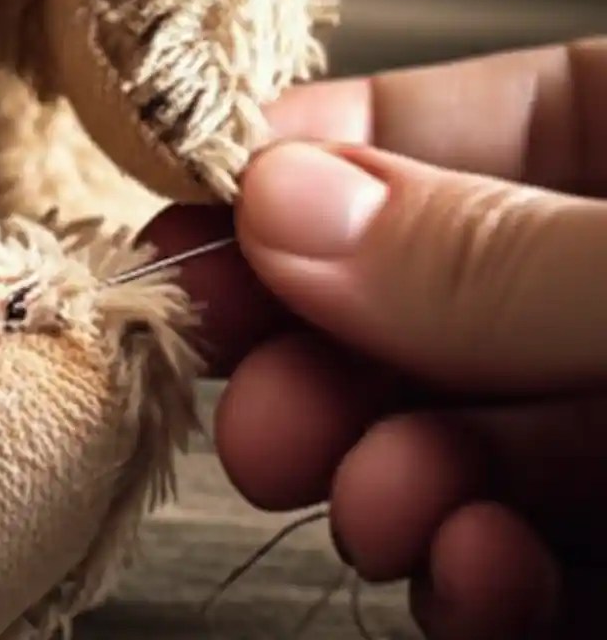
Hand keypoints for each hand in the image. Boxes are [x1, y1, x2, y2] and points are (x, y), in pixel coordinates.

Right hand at [142, 38, 606, 638]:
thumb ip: (497, 254)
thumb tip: (285, 206)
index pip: (461, 130)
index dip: (320, 164)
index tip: (196, 220)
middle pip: (422, 301)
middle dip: (320, 354)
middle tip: (250, 392)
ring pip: (451, 443)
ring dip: (380, 477)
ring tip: (374, 501)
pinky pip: (516, 564)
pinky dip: (468, 582)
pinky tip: (470, 573)